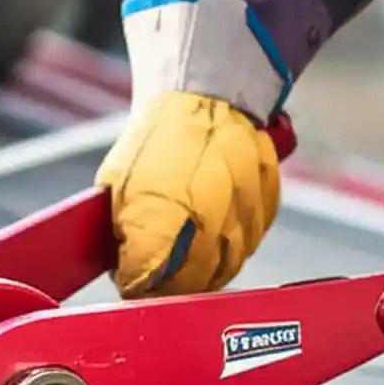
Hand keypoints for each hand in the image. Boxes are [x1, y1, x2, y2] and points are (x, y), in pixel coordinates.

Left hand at [95, 90, 281, 297]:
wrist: (207, 98)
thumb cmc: (157, 140)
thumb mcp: (118, 188)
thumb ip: (120, 235)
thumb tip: (124, 270)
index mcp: (162, 223)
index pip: (148, 284)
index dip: (136, 286)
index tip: (130, 280)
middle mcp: (206, 229)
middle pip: (189, 285)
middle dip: (169, 283)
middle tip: (156, 270)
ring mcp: (241, 221)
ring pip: (223, 270)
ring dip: (202, 269)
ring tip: (184, 249)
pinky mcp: (265, 212)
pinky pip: (248, 246)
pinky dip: (229, 246)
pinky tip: (213, 231)